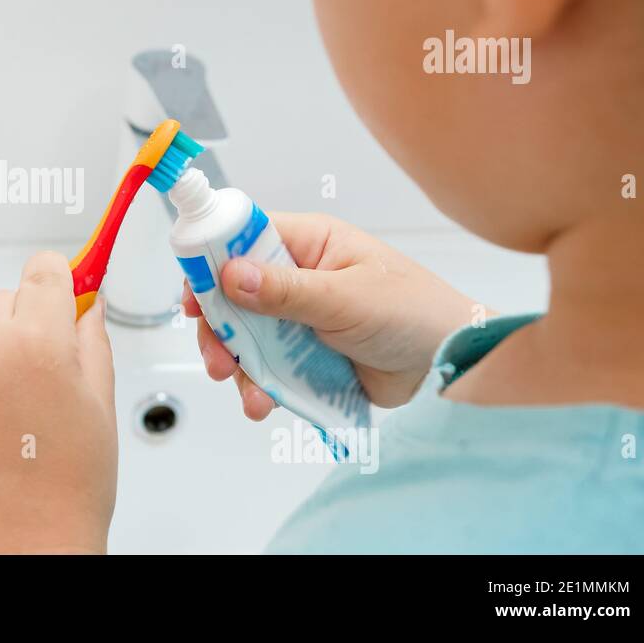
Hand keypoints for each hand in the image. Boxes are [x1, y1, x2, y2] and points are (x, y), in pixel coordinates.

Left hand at [0, 252, 116, 553]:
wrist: (20, 543)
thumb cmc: (69, 486)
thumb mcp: (100, 405)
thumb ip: (91, 342)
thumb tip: (86, 308)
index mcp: (37, 341)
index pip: (42, 272)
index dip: (56, 282)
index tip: (61, 292)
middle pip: (2, 303)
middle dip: (23, 326)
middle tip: (42, 375)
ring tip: (12, 419)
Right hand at [184, 212, 482, 418]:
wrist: (450, 367)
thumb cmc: (414, 313)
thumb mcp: (346, 298)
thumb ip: (285, 290)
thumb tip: (230, 274)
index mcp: (308, 242)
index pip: (241, 239)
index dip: (210, 263)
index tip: (193, 297)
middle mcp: (296, 275)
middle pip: (232, 295)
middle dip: (220, 330)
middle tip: (218, 359)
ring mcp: (298, 317)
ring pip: (246, 336)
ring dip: (240, 365)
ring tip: (249, 393)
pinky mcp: (304, 355)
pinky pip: (267, 367)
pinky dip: (260, 385)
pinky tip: (265, 402)